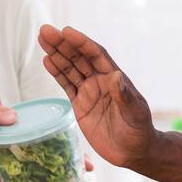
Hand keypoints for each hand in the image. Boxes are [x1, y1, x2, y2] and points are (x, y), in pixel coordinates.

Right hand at [37, 24, 157, 169]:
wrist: (134, 151)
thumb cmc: (139, 130)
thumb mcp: (135, 113)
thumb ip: (124, 96)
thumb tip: (116, 75)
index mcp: (114, 78)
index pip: (96, 55)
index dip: (81, 43)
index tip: (67, 31)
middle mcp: (100, 81)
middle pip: (79, 58)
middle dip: (63, 44)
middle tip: (45, 30)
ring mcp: (89, 92)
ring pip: (70, 69)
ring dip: (56, 54)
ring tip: (42, 39)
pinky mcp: (80, 105)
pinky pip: (66, 85)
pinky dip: (56, 73)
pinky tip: (47, 60)